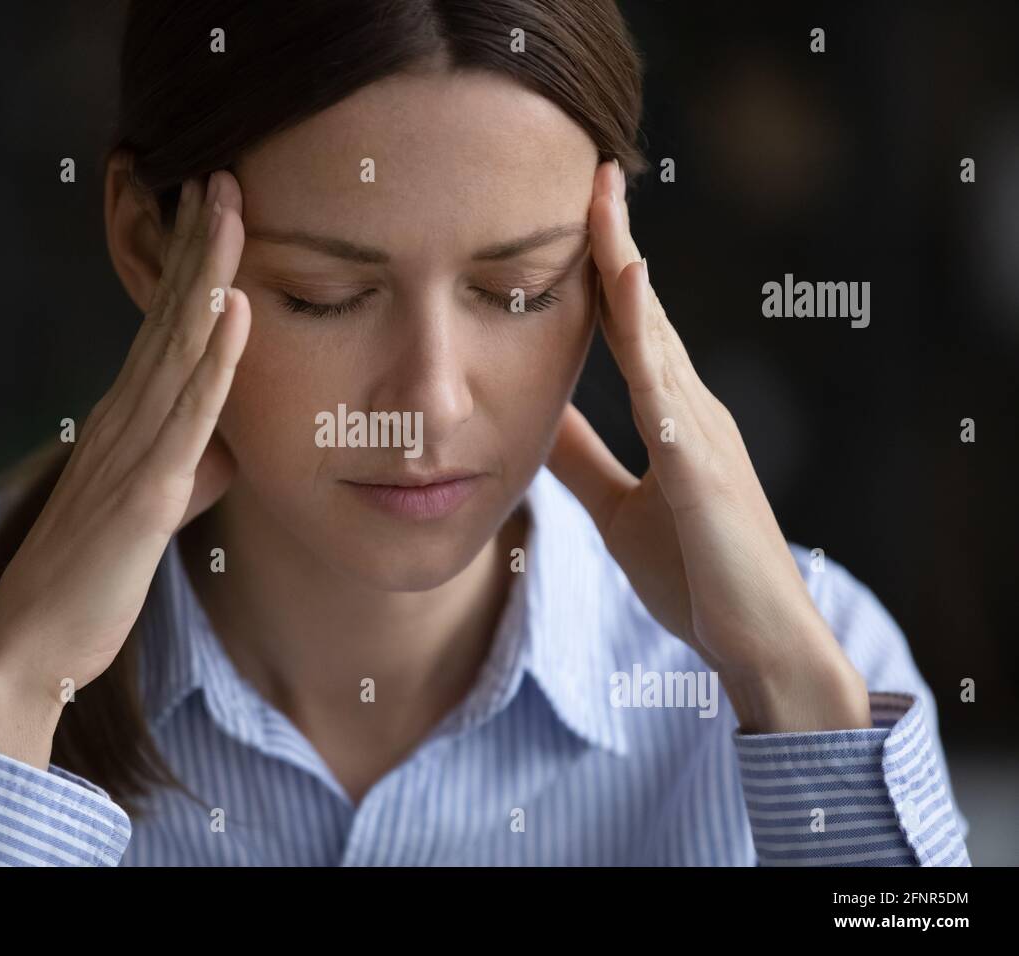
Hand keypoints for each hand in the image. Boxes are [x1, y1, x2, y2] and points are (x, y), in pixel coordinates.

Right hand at [0, 169, 251, 759]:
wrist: (30, 647)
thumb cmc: (87, 583)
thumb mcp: (150, 514)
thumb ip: (190, 475)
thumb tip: (227, 449)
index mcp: (122, 424)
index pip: (162, 331)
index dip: (188, 270)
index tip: (212, 211)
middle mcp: (121, 422)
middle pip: (167, 319)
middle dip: (196, 246)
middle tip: (221, 176)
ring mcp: (131, 452)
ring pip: (176, 348)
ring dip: (206, 275)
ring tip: (228, 207)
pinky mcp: (146, 492)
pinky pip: (188, 416)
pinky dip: (213, 360)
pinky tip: (234, 309)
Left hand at [548, 159, 868, 732]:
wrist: (757, 642)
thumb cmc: (698, 574)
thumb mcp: (618, 507)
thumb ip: (583, 459)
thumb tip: (537, 414)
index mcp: (673, 416)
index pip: (630, 328)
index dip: (602, 270)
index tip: (574, 211)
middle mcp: (692, 410)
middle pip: (648, 313)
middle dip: (618, 242)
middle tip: (595, 171)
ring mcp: (703, 436)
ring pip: (660, 339)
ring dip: (630, 271)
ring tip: (604, 206)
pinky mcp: (703, 473)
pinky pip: (669, 399)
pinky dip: (647, 345)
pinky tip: (628, 297)